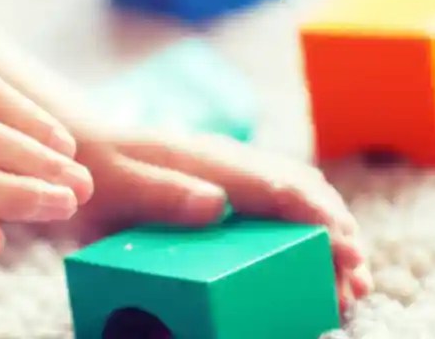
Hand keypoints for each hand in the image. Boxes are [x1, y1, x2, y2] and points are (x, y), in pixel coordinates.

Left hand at [64, 129, 372, 312]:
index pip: (278, 186)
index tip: (345, 251)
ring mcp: (231, 171)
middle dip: (336, 235)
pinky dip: (306, 232)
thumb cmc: (98, 173)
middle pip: (301, 192)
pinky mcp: (228, 188)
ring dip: (328, 236)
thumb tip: (217, 204)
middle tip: (355, 282)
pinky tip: (318, 262)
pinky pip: (279, 205)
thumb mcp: (119, 187)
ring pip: (298, 197)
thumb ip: (163, 194)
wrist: (79, 151)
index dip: (317, 219)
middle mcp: (229, 161)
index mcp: (207, 161)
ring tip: (351, 283)